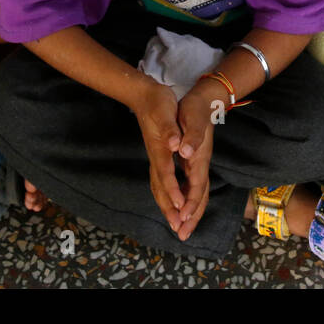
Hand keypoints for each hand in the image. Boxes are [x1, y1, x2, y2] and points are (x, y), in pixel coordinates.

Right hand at [133, 80, 184, 232]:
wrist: (143, 95)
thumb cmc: (157, 102)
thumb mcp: (165, 111)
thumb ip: (169, 129)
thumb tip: (172, 144)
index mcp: (160, 148)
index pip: (166, 174)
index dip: (173, 191)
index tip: (181, 207)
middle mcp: (156, 156)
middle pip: (160, 188)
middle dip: (169, 209)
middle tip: (178, 229)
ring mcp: (155, 158)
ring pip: (159, 188)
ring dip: (166, 206)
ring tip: (174, 224)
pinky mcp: (157, 156)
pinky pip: (161, 182)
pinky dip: (166, 195)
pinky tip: (171, 202)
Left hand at [174, 84, 220, 239]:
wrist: (206, 97)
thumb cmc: (197, 108)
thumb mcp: (193, 117)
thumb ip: (191, 135)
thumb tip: (185, 150)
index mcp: (198, 156)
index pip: (196, 185)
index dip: (189, 202)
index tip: (182, 218)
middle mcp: (199, 162)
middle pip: (199, 195)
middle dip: (192, 216)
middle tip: (183, 235)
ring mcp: (198, 163)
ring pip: (197, 193)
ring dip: (191, 212)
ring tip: (183, 228)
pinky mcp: (194, 160)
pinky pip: (193, 186)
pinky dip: (189, 200)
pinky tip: (183, 206)